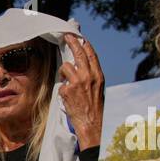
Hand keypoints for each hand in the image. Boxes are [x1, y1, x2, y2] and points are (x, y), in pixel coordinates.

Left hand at [58, 33, 104, 150]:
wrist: (92, 124)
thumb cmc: (95, 108)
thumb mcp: (98, 89)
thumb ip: (91, 77)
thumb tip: (81, 67)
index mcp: (98, 75)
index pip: (91, 55)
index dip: (84, 45)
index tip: (80, 38)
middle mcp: (88, 76)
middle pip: (78, 54)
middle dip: (72, 42)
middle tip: (66, 36)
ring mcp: (77, 83)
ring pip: (66, 67)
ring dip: (64, 72)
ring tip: (68, 83)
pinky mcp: (67, 90)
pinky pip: (61, 84)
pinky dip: (63, 90)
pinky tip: (68, 98)